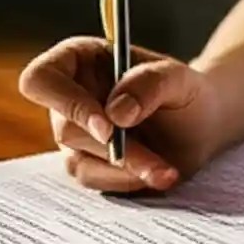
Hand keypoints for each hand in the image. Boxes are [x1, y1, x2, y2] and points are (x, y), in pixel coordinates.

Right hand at [18, 37, 221, 192]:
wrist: (202, 127)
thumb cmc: (185, 93)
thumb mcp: (177, 79)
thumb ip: (148, 84)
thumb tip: (116, 112)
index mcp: (78, 60)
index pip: (41, 79)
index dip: (65, 103)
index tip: (106, 125)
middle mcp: (70, 97)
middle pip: (64, 128)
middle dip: (111, 147)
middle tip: (151, 158)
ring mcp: (76, 135)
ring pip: (78, 161)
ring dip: (124, 169)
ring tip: (165, 169)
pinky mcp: (90, 165)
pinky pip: (94, 181)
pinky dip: (127, 182)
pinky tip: (158, 175)